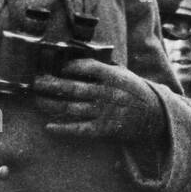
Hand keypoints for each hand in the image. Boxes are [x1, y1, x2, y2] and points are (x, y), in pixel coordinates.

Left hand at [32, 58, 164, 142]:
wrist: (155, 115)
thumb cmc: (136, 92)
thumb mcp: (124, 74)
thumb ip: (104, 69)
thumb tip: (78, 62)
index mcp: (112, 77)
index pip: (86, 67)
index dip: (70, 66)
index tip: (59, 67)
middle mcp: (106, 93)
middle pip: (73, 88)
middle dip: (51, 85)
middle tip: (35, 82)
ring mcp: (104, 112)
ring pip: (71, 108)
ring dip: (51, 105)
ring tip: (37, 101)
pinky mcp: (103, 129)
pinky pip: (80, 129)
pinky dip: (64, 129)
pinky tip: (49, 126)